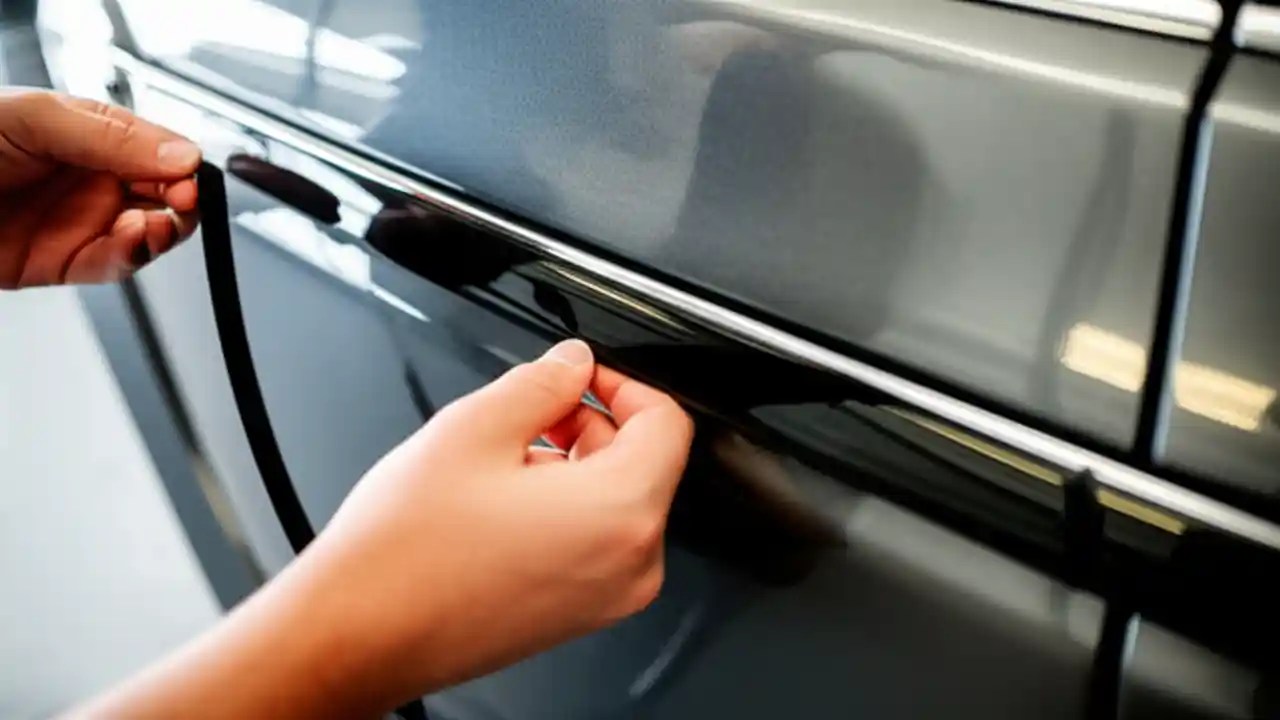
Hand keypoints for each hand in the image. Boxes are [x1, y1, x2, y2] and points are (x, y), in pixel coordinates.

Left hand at [0, 89, 200, 287]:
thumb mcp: (35, 119)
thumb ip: (110, 136)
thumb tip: (180, 155)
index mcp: (88, 135)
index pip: (156, 149)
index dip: (181, 163)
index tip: (192, 174)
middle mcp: (88, 178)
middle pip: (163, 192)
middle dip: (182, 198)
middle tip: (184, 199)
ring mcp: (80, 222)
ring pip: (150, 233)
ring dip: (164, 230)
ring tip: (156, 223)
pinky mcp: (66, 263)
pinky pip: (116, 265)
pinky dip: (134, 256)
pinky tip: (135, 239)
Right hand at [306, 339, 693, 708]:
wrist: (360, 635)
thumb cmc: (405, 555)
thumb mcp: (474, 429)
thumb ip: (541, 380)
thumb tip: (573, 362)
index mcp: (620, 513)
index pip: (667, 422)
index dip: (622, 384)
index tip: (582, 375)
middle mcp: (630, 564)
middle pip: (645, 462)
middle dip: (590, 424)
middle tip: (531, 415)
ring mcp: (608, 597)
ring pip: (619, 500)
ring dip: (573, 465)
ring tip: (502, 464)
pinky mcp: (581, 614)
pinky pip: (598, 540)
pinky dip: (565, 508)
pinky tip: (502, 504)